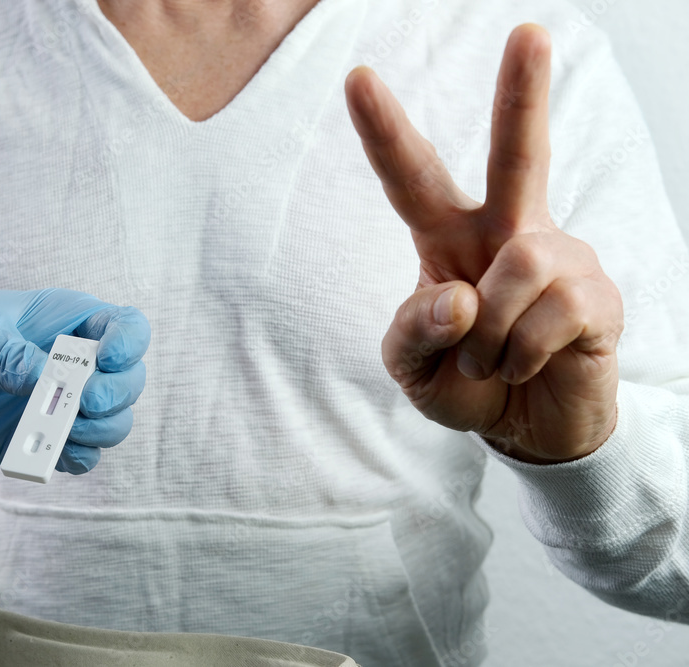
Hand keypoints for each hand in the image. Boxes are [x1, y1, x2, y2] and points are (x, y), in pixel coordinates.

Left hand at [0, 288, 150, 468]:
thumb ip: (1, 348)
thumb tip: (42, 379)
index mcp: (66, 321)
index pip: (127, 327)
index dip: (130, 344)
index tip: (106, 361)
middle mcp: (74, 363)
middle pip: (130, 382)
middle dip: (114, 396)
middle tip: (80, 403)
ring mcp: (62, 404)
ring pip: (114, 423)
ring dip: (98, 431)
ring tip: (54, 428)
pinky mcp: (43, 439)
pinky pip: (82, 456)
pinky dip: (71, 457)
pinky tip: (39, 449)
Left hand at [344, 24, 622, 463]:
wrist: (526, 431)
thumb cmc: (464, 385)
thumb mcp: (410, 369)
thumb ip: (411, 333)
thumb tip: (457, 296)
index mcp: (449, 240)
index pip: (413, 180)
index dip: (384, 133)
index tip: (357, 78)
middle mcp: (508, 233)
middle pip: (517, 155)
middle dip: (523, 95)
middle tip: (529, 32)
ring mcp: (559, 258)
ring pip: (516, 267)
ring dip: (488, 335)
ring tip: (490, 361)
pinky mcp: (598, 296)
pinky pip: (550, 312)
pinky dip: (520, 354)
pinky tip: (525, 364)